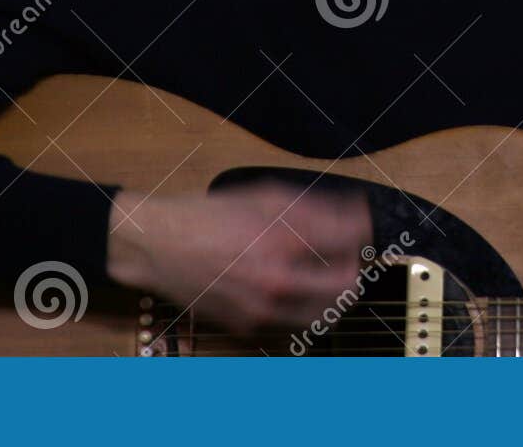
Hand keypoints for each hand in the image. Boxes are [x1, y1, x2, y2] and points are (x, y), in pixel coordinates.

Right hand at [105, 180, 371, 335]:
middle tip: (350, 253)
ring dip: (335, 294)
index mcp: (284, 239)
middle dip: (355, 266)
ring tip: (329, 275)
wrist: (158, 246)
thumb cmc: (207, 215)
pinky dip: (305, 309)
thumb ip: (311, 206)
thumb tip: (349, 211)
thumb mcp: (262, 195)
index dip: (365, 228)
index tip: (365, 223)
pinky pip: (293, 325)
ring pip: (325, 314)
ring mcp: (264, 308)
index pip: (351, 238)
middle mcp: (278, 279)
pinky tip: (297, 290)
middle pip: (347, 285)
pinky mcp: (249, 327)